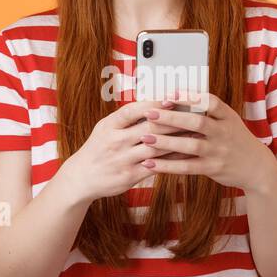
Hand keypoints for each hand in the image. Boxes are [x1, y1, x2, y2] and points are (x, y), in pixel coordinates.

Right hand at [52, 97, 194, 204]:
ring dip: (177, 140)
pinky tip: (184, 154)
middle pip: (149, 128)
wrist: (81, 177)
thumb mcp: (105, 128)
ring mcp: (123, 159)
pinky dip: (171, 160)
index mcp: (109, 125)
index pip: (132, 110)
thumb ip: (126, 118)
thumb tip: (153, 104)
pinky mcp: (130, 175)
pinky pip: (156, 166)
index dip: (153, 104)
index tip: (171, 98)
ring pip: (156, 148)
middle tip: (193, 114)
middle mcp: (116, 141)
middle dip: (173, 121)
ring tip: (194, 133)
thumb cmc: (98, 149)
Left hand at [135, 91, 275, 191]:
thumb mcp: (228, 123)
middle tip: (150, 112)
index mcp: (228, 116)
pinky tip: (150, 164)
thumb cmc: (235, 141)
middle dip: (172, 117)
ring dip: (166, 142)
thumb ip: (207, 115)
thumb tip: (174, 102)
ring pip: (190, 145)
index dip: (190, 97)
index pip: (210, 101)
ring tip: (145, 138)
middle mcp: (224, 132)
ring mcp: (219, 151)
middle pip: (197, 122)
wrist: (257, 168)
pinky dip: (167, 166)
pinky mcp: (213, 169)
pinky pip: (187, 167)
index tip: (169, 94)